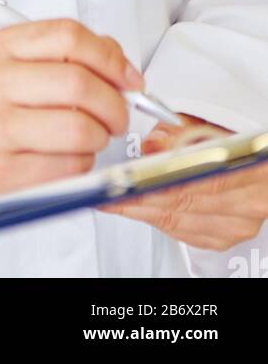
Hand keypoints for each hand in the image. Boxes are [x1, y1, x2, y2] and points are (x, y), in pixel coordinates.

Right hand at [0, 19, 138, 201]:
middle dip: (115, 104)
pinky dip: (84, 165)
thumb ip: (69, 54)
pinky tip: (71, 158)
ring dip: (100, 137)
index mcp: (1, 47)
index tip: (129, 79)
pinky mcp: (4, 172)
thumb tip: (122, 68)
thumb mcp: (19, 63)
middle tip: (118, 115)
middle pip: (78, 83)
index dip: (110, 58)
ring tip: (93, 137)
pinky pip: (69, 168)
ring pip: (79, 129)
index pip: (68, 36)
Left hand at [101, 112, 267, 249]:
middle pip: (188, 203)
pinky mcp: (224, 238)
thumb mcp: (206, 125)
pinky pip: (183, 234)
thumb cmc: (229, 142)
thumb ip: (180, 133)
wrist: (249, 164)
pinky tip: (139, 208)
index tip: (132, 178)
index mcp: (251, 166)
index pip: (204, 178)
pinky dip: (158, 220)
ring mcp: (239, 224)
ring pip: (182, 222)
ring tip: (116, 198)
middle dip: (144, 196)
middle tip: (112, 189)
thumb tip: (152, 145)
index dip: (164, 180)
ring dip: (145, 210)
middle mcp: (251, 201)